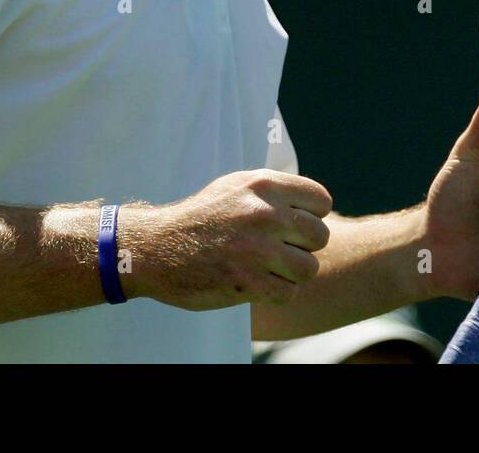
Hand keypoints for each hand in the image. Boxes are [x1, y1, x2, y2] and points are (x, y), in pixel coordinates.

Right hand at [118, 169, 331, 309]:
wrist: (157, 248)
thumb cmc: (202, 218)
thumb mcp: (236, 187)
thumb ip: (274, 191)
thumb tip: (316, 204)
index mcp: (262, 185)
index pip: (321, 200)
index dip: (312, 215)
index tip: (293, 225)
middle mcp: (263, 213)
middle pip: (319, 236)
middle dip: (304, 246)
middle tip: (281, 250)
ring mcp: (255, 249)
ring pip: (309, 268)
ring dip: (292, 273)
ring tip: (271, 268)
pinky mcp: (246, 282)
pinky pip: (288, 293)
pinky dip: (276, 293)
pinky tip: (258, 283)